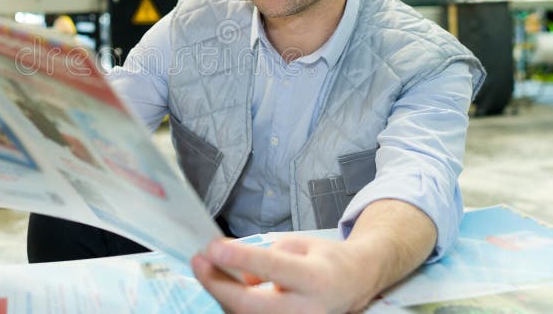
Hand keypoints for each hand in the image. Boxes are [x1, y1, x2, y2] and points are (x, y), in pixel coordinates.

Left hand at [191, 235, 377, 313]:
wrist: (353, 284)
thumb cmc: (324, 259)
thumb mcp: (298, 245)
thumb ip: (264, 255)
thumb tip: (228, 265)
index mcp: (315, 278)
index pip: (272, 268)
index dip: (240, 259)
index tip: (213, 247)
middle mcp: (308, 309)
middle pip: (252, 305)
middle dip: (218, 284)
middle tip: (198, 261)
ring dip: (221, 293)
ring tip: (207, 268)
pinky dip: (232, 303)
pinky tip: (223, 284)